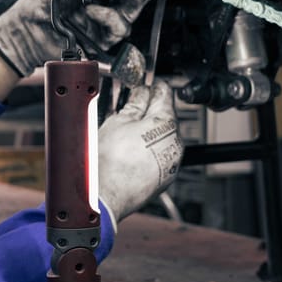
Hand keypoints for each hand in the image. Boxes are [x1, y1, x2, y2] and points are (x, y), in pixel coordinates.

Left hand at [0, 0, 153, 76]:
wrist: (25, 26)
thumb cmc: (40, 3)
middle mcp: (100, 13)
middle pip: (133, 5)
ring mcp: (99, 29)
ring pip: (127, 20)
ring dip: (113, 10)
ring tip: (91, 6)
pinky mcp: (97, 44)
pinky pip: (115, 32)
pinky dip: (106, 19)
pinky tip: (91, 13)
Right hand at [98, 82, 182, 229]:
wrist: (106, 196)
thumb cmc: (110, 162)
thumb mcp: (118, 122)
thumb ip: (135, 103)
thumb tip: (141, 92)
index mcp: (166, 124)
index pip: (165, 95)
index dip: (155, 87)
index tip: (147, 86)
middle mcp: (175, 143)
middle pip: (165, 118)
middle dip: (150, 112)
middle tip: (129, 110)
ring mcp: (171, 162)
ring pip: (163, 139)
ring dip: (149, 133)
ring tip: (125, 135)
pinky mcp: (164, 178)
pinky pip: (160, 157)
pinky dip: (149, 152)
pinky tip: (130, 153)